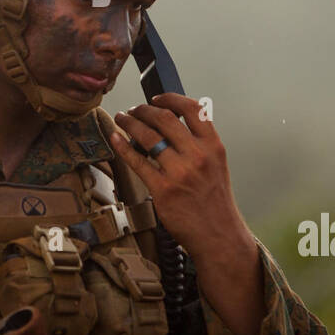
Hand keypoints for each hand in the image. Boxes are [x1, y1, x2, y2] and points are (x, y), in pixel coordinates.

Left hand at [108, 93, 250, 261]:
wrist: (219, 236)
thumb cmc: (215, 201)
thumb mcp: (217, 165)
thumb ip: (200, 144)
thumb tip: (175, 122)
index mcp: (214, 147)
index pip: (193, 109)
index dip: (171, 98)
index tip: (156, 98)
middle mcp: (198, 156)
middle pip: (164, 118)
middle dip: (143, 110)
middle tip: (134, 110)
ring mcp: (180, 173)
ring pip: (147, 136)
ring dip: (130, 123)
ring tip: (122, 119)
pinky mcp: (163, 190)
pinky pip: (137, 161)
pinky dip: (122, 146)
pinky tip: (115, 139)